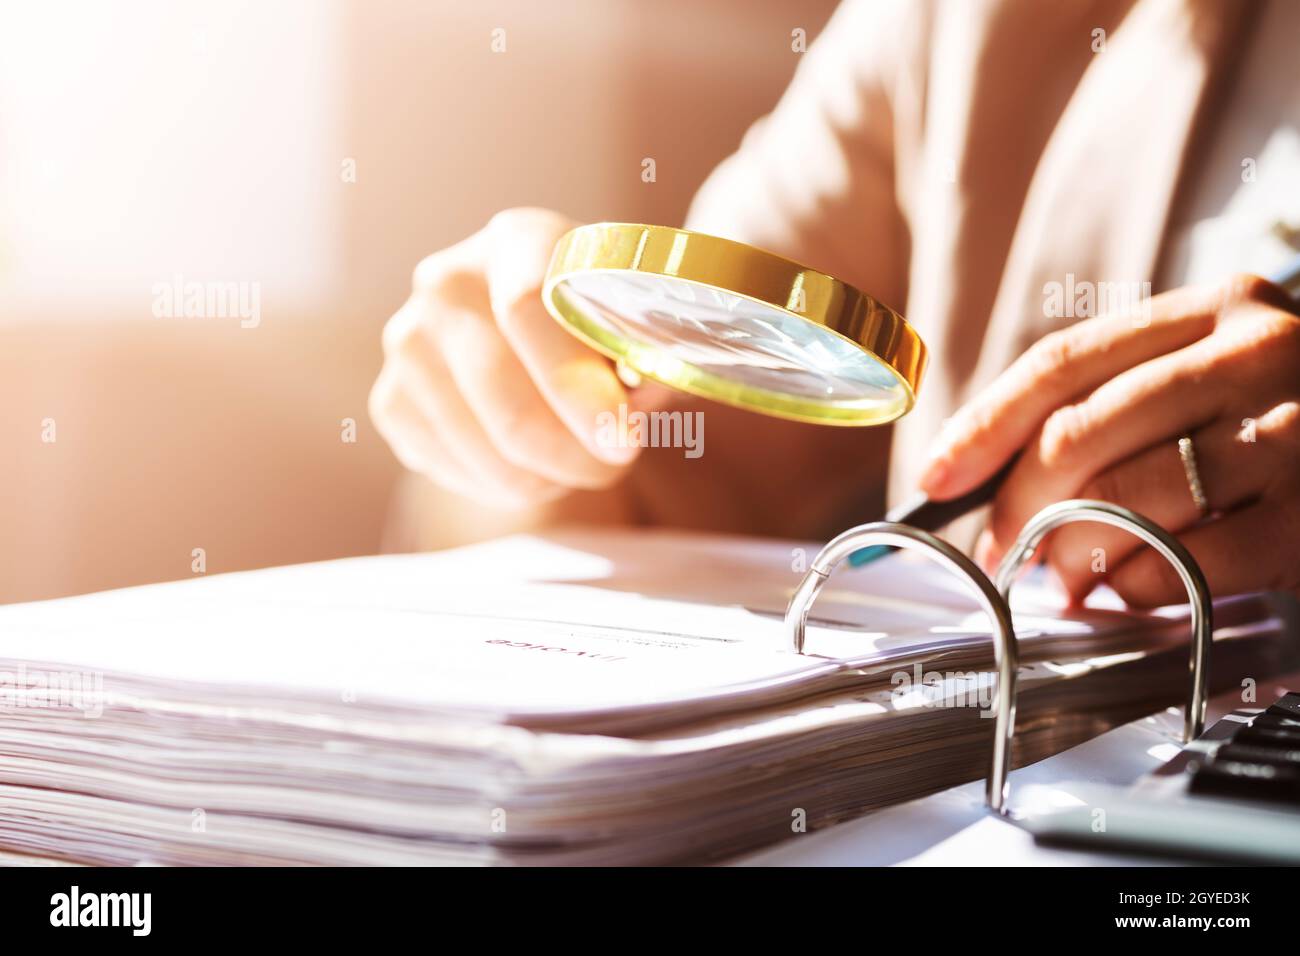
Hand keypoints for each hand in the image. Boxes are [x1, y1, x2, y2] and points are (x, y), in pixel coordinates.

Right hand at [370, 208, 649, 508]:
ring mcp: (407, 342)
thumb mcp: (635, 324)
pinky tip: (535, 464)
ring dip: (548, 477)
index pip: (529, 306)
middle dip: (570, 450)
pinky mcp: (390, 402)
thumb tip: (640, 400)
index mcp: (517, 239)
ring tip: (579, 462)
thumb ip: (645, 357)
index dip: (578, 384)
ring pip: (485, 447)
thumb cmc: (598, 326)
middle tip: (614, 465)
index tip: (622, 438)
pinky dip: (509, 487)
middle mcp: (446, 281)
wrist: (533, 335)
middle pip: (503, 392)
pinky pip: (457, 472)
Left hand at [919, 274, 1299, 606]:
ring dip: (1075, 553)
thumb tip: (993, 480)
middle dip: (1021, 505)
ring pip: (1132, 499)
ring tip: (1068, 574)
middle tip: (1004, 549)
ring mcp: (1298, 431)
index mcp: (1211, 309)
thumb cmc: (1293, 404)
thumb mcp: (1216, 367)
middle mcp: (1256, 354)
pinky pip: (1201, 563)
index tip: (936, 479)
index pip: (1063, 363)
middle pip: (1084, 432)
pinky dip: (1145, 587)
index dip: (985, 425)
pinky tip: (1131, 592)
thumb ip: (1121, 400)